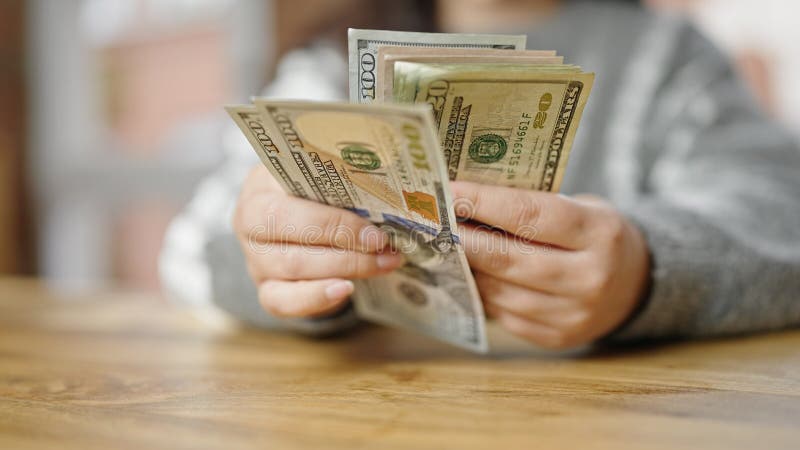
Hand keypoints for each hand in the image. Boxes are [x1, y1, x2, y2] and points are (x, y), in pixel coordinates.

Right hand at [233, 166, 403, 317]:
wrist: (299, 221)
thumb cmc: (314, 193)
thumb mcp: (321, 181)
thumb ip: (342, 185)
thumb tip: (389, 201)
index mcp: (261, 186)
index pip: (289, 205)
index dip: (333, 222)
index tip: (374, 231)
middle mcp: (249, 223)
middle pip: (290, 238)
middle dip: (344, 245)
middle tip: (383, 247)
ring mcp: (255, 259)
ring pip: (292, 269)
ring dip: (344, 268)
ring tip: (382, 265)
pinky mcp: (266, 289)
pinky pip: (283, 302)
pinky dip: (317, 297)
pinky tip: (347, 289)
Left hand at [451, 181, 650, 348]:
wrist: (635, 284)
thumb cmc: (595, 234)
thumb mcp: (580, 208)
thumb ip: (532, 206)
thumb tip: (464, 199)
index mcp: (598, 233)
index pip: (529, 214)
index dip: (482, 202)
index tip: (447, 190)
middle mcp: (590, 277)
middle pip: (507, 258)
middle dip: (462, 239)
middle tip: (430, 222)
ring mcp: (574, 313)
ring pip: (500, 291)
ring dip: (466, 269)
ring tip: (443, 248)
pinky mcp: (558, 337)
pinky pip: (505, 315)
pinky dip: (482, 293)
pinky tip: (468, 275)